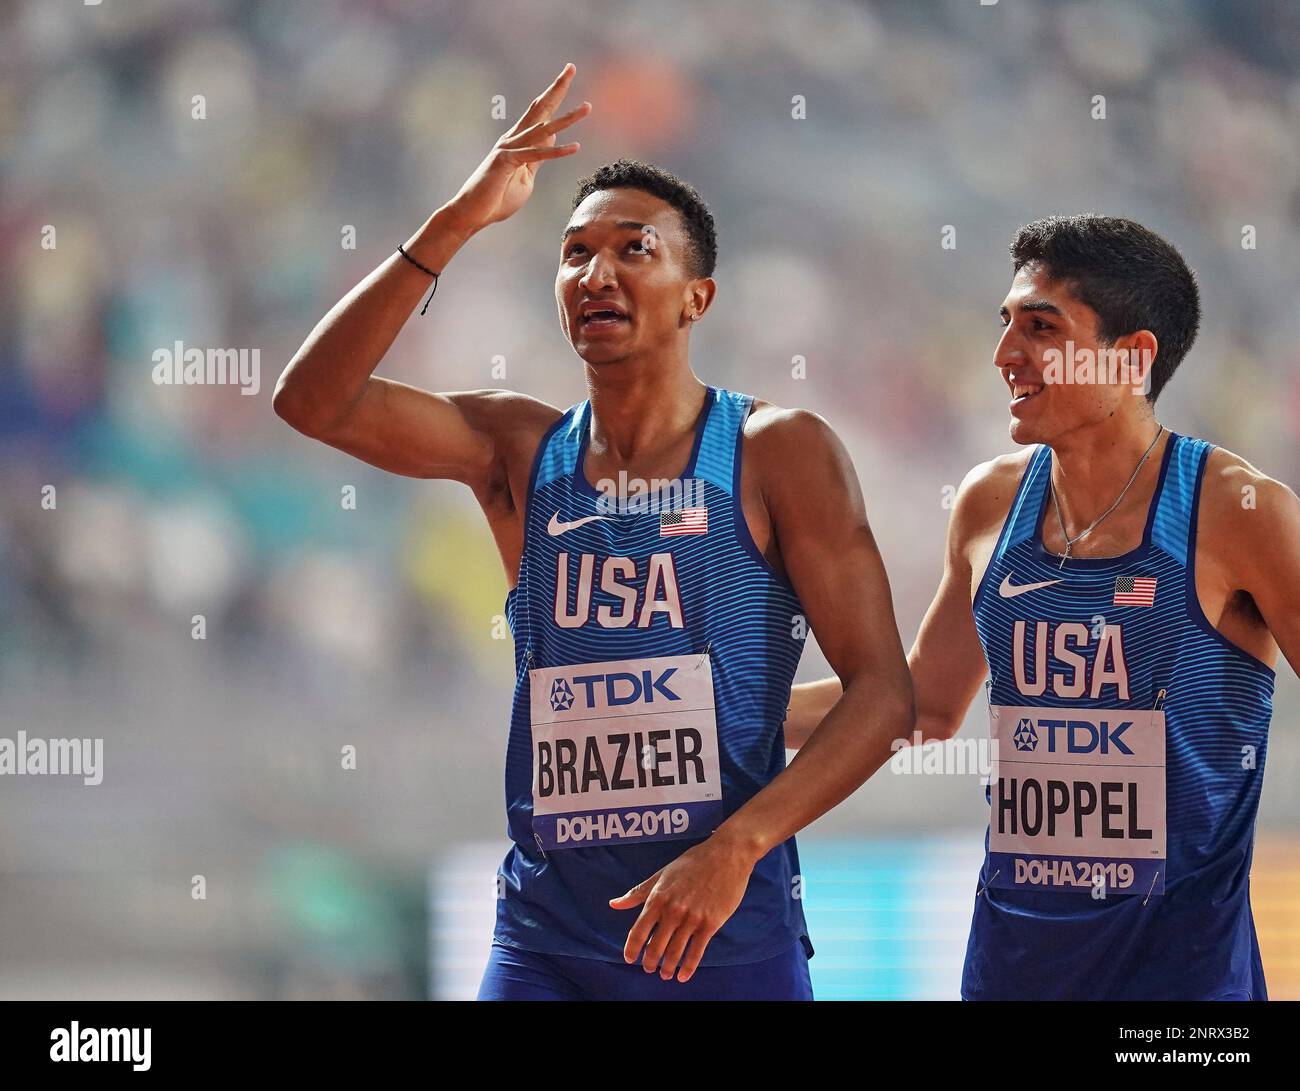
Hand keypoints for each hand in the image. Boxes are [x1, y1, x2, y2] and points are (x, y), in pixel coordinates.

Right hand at [443, 63, 590, 236]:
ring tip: (587, 108)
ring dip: (567, 119)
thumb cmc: (496, 198)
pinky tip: (575, 146)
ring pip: (543, 130)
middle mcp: (513, 139)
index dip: (554, 95)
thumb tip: (550, 140)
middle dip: (557, 88)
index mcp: (518, 141)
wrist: (471, 214)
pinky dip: (556, 152)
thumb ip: (537, 158)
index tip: (567, 77)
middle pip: (540, 109)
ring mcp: (509, 149)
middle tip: (571, 67)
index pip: (540, 114)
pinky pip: (536, 156)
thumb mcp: (525, 177)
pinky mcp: (507, 163)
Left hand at [609, 834, 757, 982]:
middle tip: (648, 969)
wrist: (726, 855)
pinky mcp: (711, 923)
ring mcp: (692, 918)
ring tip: (664, 974)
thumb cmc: (692, 863)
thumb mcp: (662, 874)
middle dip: (650, 962)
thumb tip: (614, 904)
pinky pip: (696, 951)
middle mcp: (673, 910)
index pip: (638, 931)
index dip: (632, 948)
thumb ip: (638, 892)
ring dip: (667, 967)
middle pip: (656, 946)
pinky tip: (683, 975)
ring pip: (675, 952)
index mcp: (658, 897)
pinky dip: (688, 967)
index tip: (629, 958)